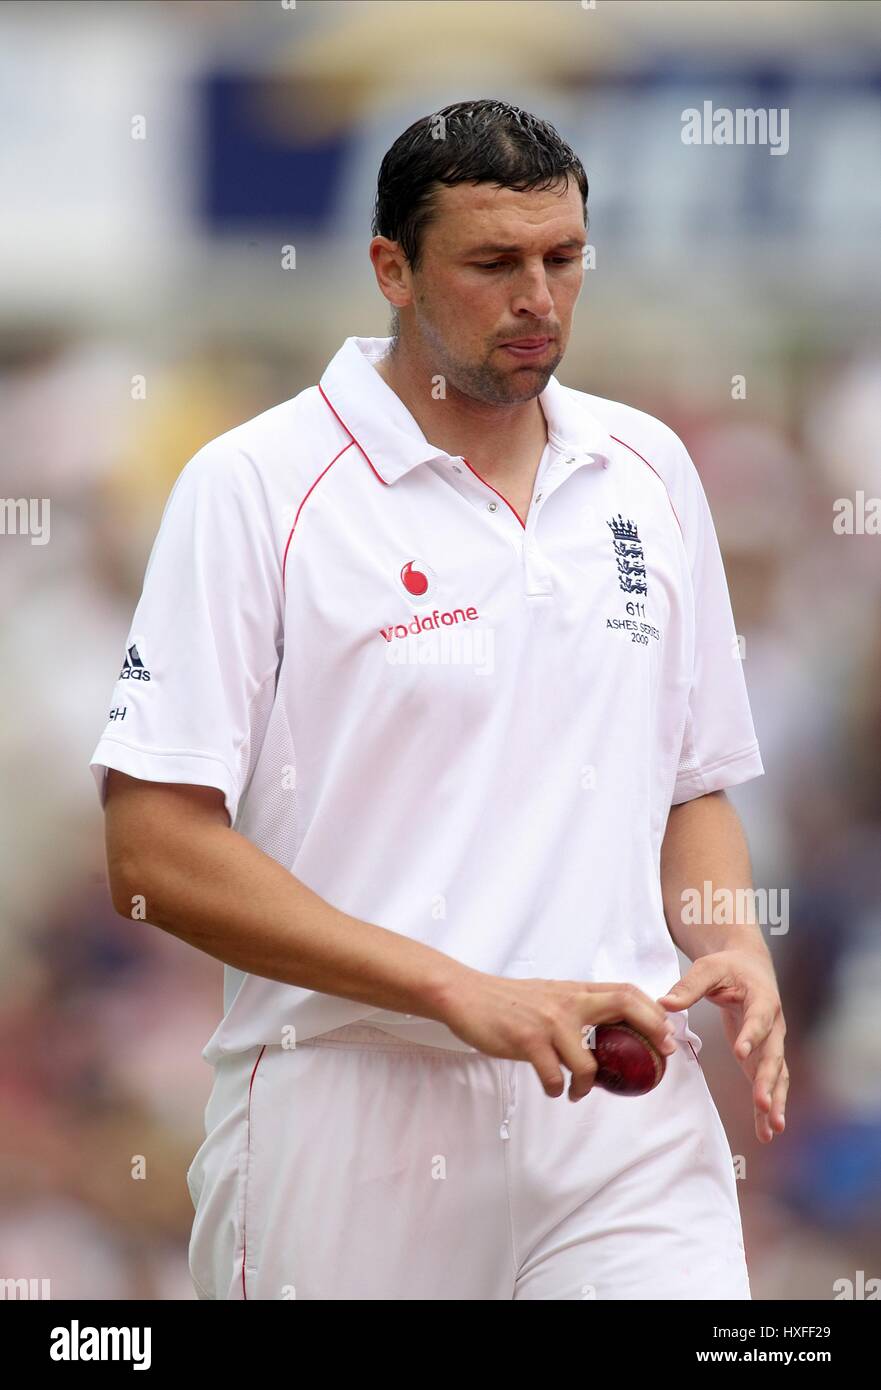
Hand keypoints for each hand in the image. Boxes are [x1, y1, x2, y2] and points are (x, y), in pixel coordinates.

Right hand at [436, 969, 678, 1101]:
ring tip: (578, 1092)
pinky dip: (558, 1088)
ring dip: (588, 1086)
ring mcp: (548, 1021)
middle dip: (651, 1031)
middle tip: (661, 1055)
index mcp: (573, 990)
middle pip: (624, 1005)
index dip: (652, 1010)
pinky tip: (551, 1088)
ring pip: (588, 1061)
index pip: (624, 990)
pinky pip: (555, 1076)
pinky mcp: (527, 1040)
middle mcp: (567, 1001)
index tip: (667, 1032)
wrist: (466, 995)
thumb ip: (574, 1007)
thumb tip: (601, 1031)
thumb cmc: (505, 1000)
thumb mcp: (547, 994)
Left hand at [658, 949, 788, 1143]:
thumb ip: (688, 987)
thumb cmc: (729, 966)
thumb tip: (663, 1004)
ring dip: (775, 1101)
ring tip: (773, 1128)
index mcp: (763, 999)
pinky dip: (768, 1107)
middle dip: (769, 1080)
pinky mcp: (762, 1056)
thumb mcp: (708, 968)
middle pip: (773, 1055)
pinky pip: (769, 1083)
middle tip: (762, 1102)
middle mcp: (774, 1024)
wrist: (749, 965)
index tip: (740, 1053)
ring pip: (777, 1075)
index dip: (751, 1036)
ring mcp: (771, 1043)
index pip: (759, 1019)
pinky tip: (766, 1131)